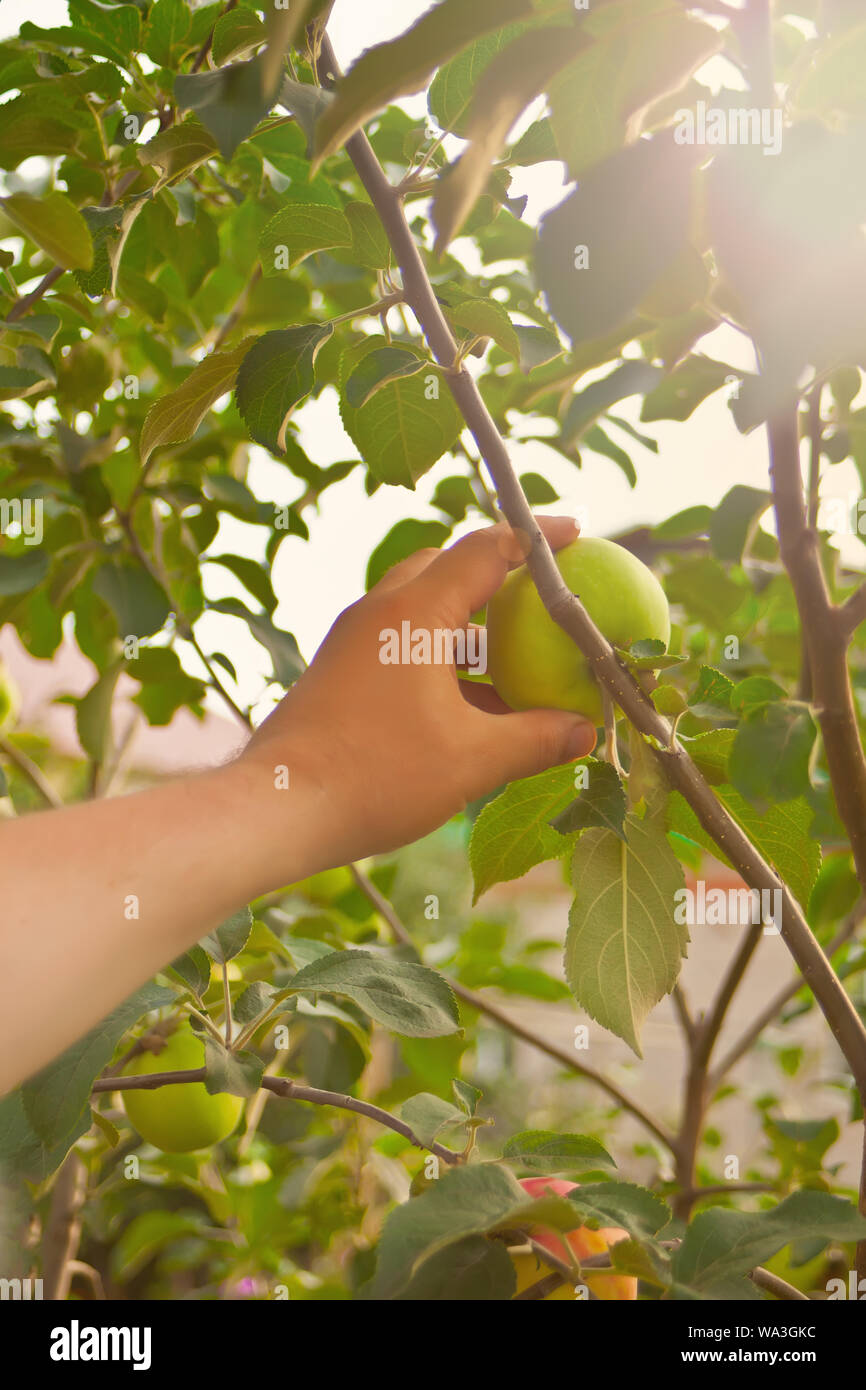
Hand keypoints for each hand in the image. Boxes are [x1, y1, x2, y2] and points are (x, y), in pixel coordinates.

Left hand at [240, 518, 596, 878]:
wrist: (279, 806)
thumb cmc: (376, 776)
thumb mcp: (472, 760)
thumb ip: (536, 739)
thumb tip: (585, 731)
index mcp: (414, 612)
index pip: (486, 549)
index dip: (535, 539)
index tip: (576, 534)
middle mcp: (379, 612)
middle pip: (447, 569)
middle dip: (497, 575)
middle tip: (542, 597)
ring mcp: (353, 641)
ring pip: (422, 611)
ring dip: (470, 628)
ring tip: (517, 663)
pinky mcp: (339, 672)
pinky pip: (400, 646)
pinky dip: (441, 659)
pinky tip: (471, 707)